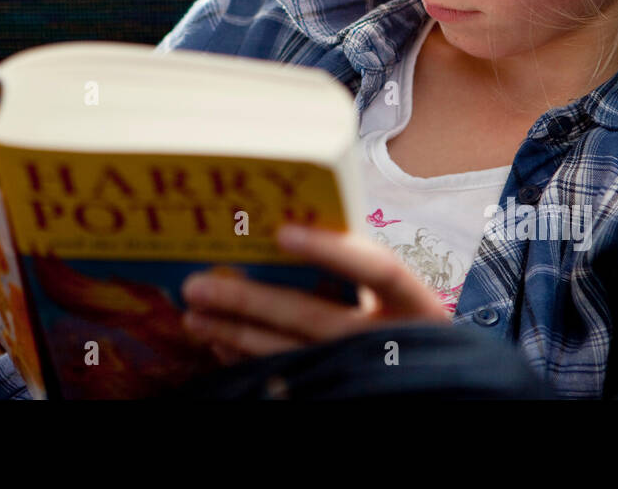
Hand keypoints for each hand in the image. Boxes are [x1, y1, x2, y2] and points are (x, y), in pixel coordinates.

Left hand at [180, 224, 451, 365]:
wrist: (422, 379)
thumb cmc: (398, 319)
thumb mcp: (391, 293)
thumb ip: (352, 264)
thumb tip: (277, 225)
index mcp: (414, 303)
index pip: (380, 269)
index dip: (332, 250)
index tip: (282, 232)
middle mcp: (391, 342)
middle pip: (314, 317)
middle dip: (250, 299)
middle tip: (199, 284)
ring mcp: (362, 374)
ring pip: (290, 355)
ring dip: (235, 334)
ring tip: (195, 316)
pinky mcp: (336, 392)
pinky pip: (283, 380)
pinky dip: (248, 361)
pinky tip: (219, 345)